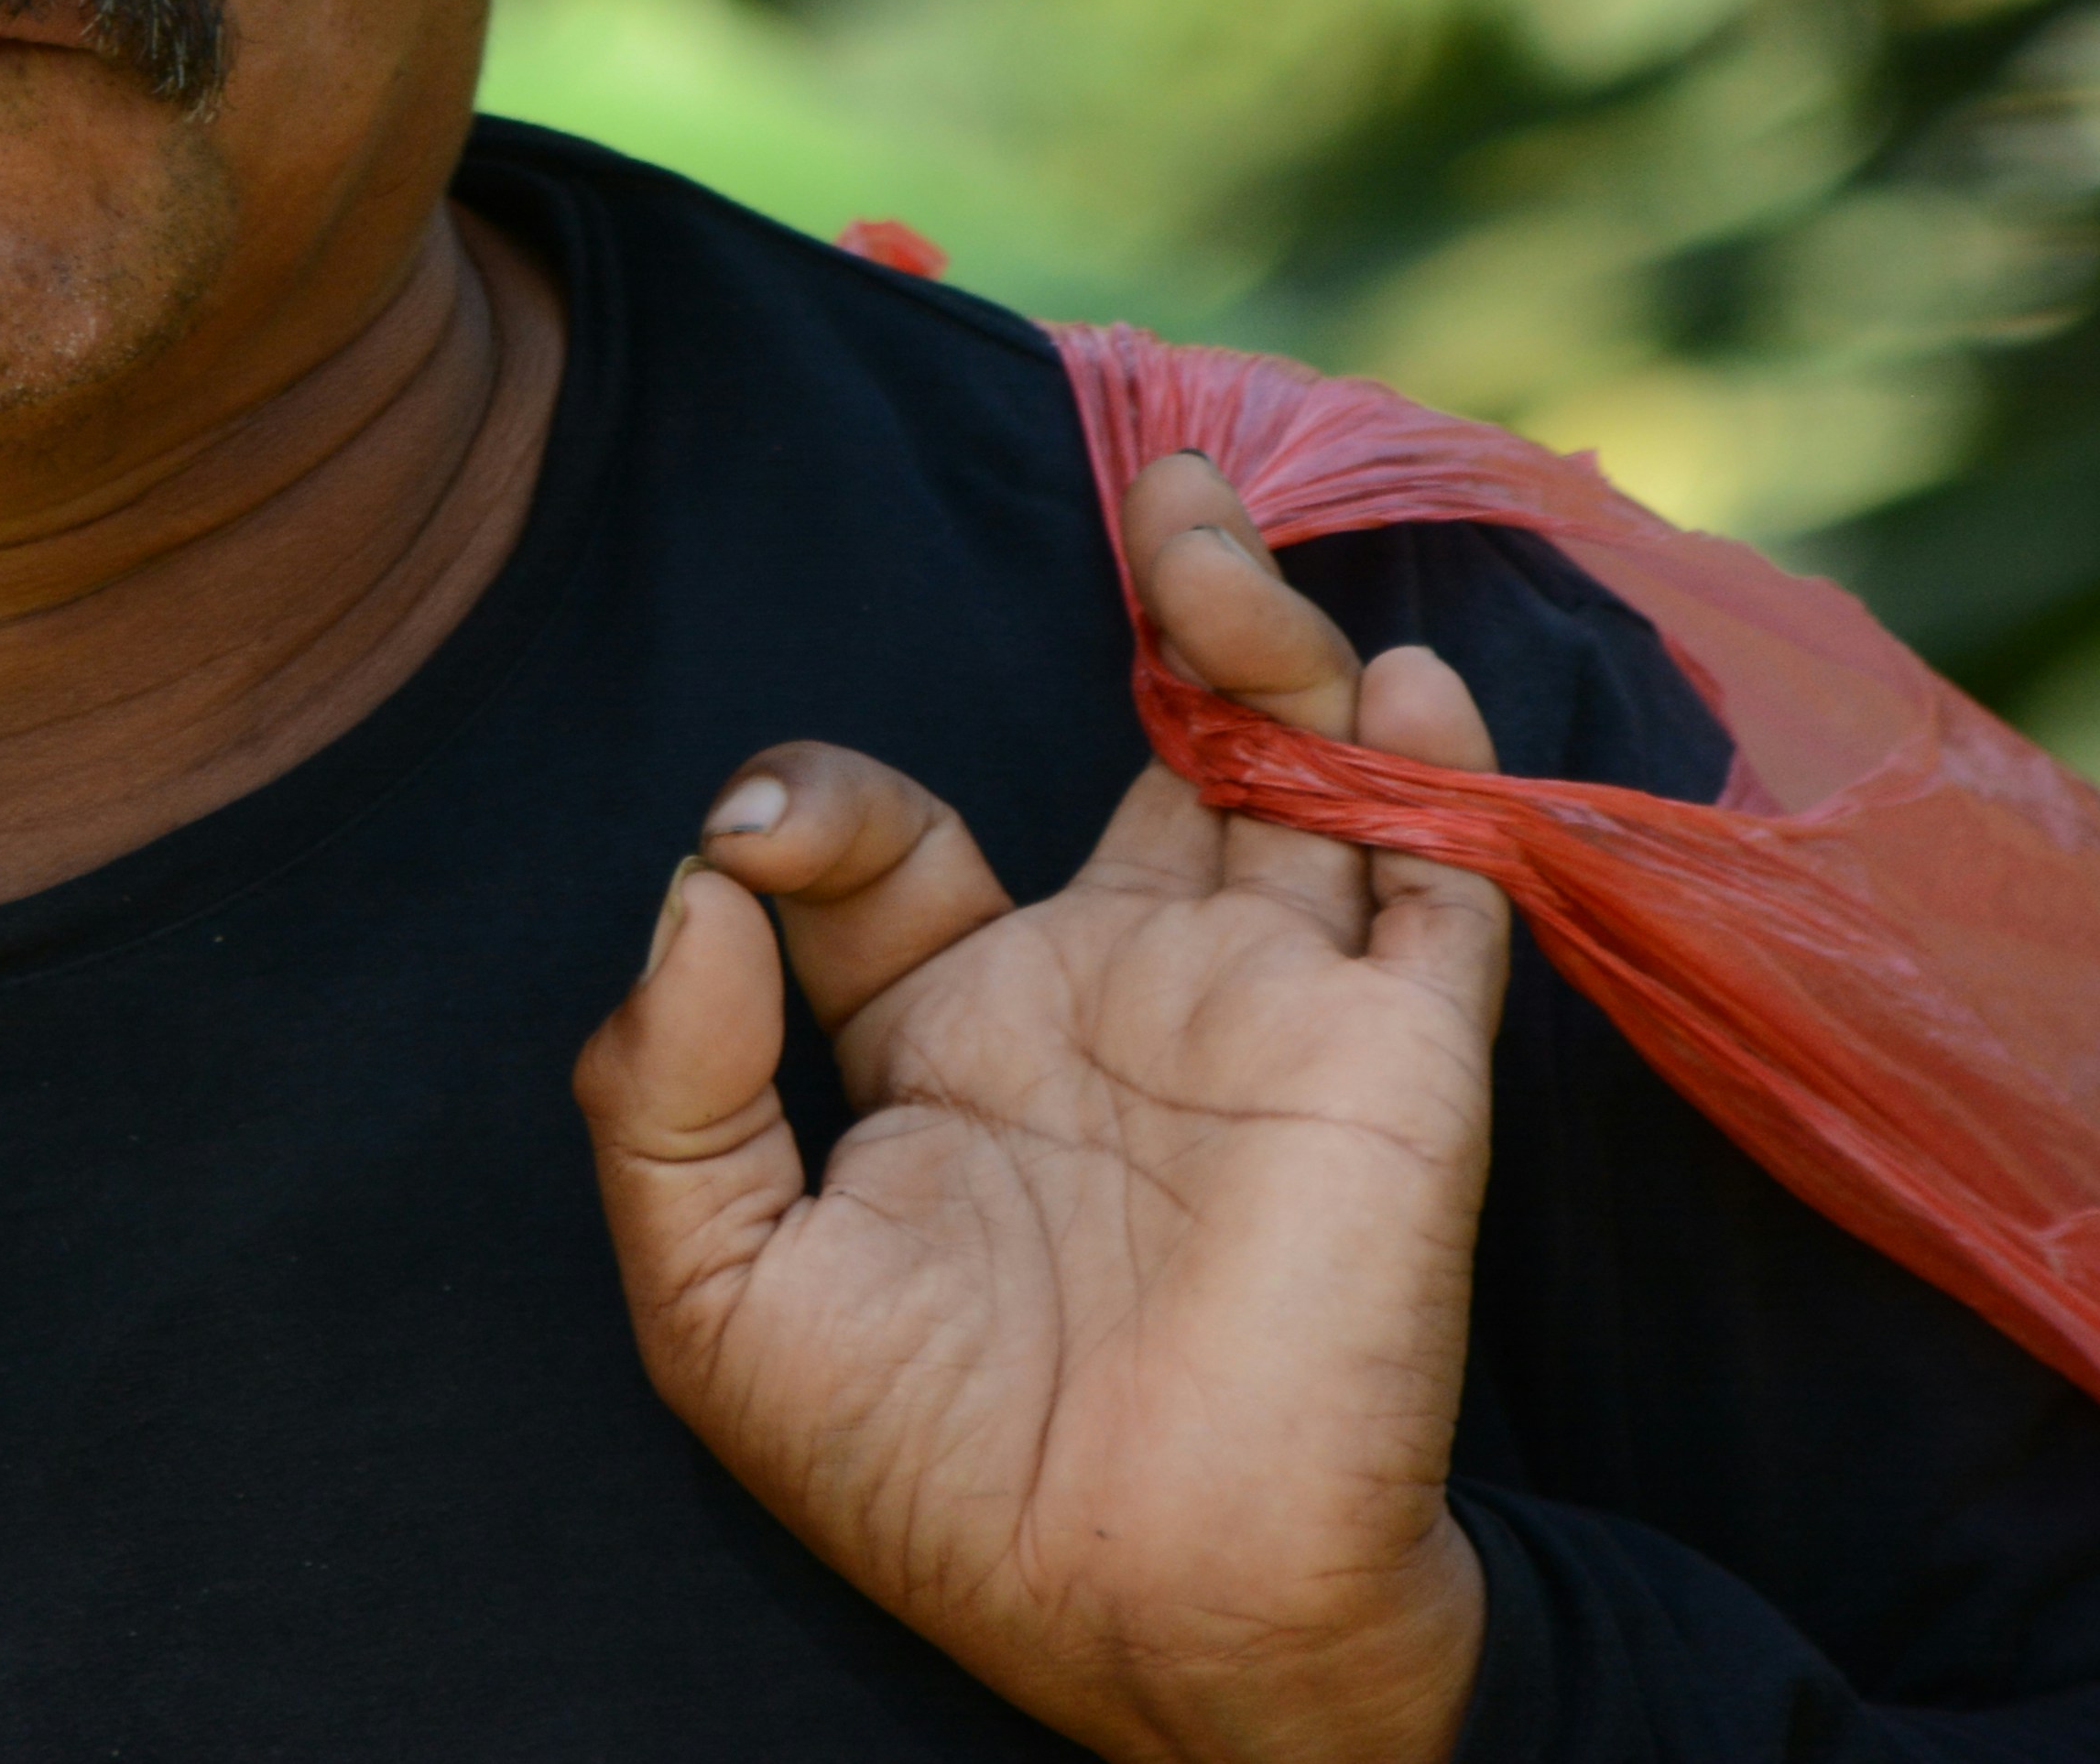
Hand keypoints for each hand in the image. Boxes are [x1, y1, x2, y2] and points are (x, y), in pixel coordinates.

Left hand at [568, 453, 1513, 1763]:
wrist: (1152, 1616)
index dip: (825, 800)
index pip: (890, 843)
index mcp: (952, 1035)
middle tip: (1146, 483)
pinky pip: (1438, 869)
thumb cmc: (931, 1481)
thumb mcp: (717, 1301)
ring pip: (1290, 760)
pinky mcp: (1401, 1058)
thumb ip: (661, 1093)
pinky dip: (1421, 760)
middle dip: (1153, 604)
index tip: (758, 843)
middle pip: (1143, 745)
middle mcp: (1119, 993)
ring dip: (1267, 630)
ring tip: (1207, 516)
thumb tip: (689, 888)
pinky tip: (1381, 671)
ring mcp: (1269, 1011)